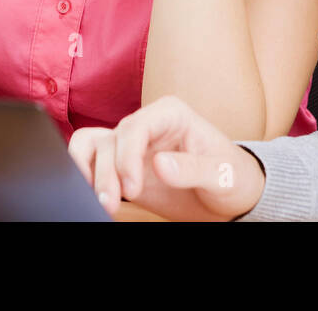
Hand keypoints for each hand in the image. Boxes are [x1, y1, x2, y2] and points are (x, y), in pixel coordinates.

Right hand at [68, 95, 265, 220]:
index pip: (136, 127)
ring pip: (94, 146)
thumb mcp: (222, 173)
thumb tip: (160, 164)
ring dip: (90, 172)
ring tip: (101, 201)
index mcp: (170, 114)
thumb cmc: (231, 175)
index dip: (127, 157)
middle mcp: (146, 124)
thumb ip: (192, 168)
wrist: (228, 193)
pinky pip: (92, 159)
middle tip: (112, 203)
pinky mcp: (123, 164)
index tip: (132, 188)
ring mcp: (132, 144)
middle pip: (111, 140)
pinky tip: (93, 194)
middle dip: (107, 173)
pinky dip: (86, 174)